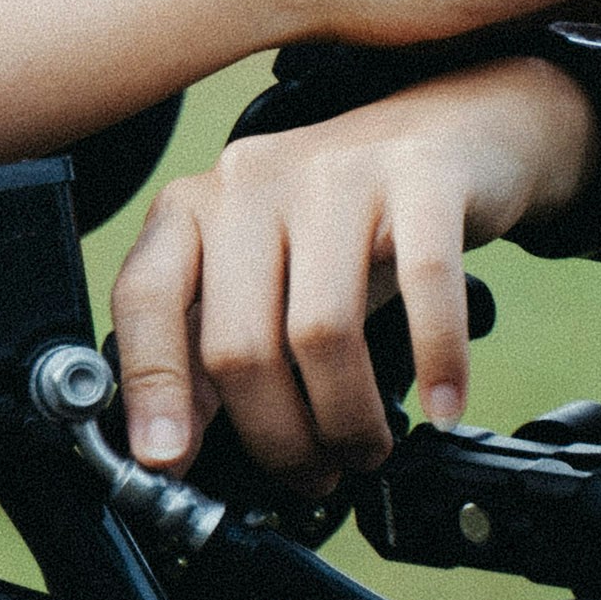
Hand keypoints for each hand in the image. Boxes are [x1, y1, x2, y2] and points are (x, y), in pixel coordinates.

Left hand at [110, 60, 587, 480]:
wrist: (454, 126)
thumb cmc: (345, 218)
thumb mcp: (263, 270)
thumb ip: (210, 343)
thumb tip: (171, 445)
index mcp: (195, 206)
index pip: (146, 299)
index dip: (150, 388)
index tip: (169, 462)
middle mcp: (253, 181)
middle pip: (239, 343)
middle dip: (277, 437)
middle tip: (312, 473)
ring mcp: (337, 173)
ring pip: (321, 332)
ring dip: (347, 419)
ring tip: (367, 449)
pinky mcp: (422, 178)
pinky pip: (424, 288)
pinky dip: (436, 363)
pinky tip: (443, 408)